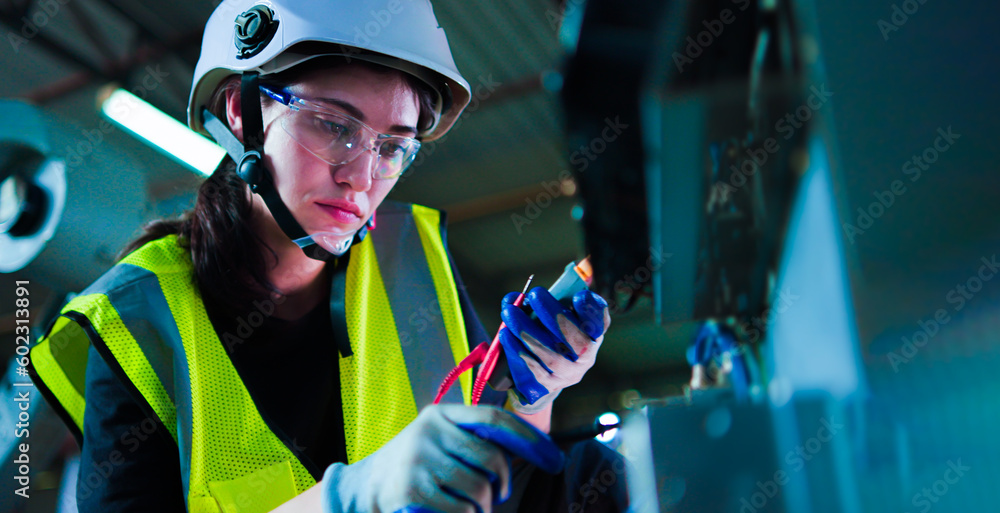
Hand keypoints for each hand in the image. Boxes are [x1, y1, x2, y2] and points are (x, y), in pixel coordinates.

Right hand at [321, 404, 563, 512]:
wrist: (365, 487)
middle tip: (497, 496)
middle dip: (502, 483)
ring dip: (483, 506)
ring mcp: (419, 460)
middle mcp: (430, 431)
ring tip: (472, 507)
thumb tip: (535, 448)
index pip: (495, 419)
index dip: (529, 439)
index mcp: (442, 414)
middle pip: (492, 457)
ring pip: (479, 488)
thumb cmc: (416, 465)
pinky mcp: (412, 490)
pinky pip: (461, 510)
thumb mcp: (440, 440)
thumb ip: (475, 439)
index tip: (555, 459)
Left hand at [499, 288, 610, 413]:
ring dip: (529, 333)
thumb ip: (541, 300)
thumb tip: (514, 298)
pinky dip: (518, 351)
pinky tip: (506, 335)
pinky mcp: (548, 385)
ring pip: (552, 358)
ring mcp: (568, 374)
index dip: (592, 312)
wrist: (542, 366)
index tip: (578, 297)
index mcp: (593, 334)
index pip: (600, 323)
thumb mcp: (550, 312)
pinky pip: (533, 371)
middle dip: (554, 315)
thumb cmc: (548, 330)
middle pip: (577, 341)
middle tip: (534, 294)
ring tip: (510, 313)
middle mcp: (586, 357)